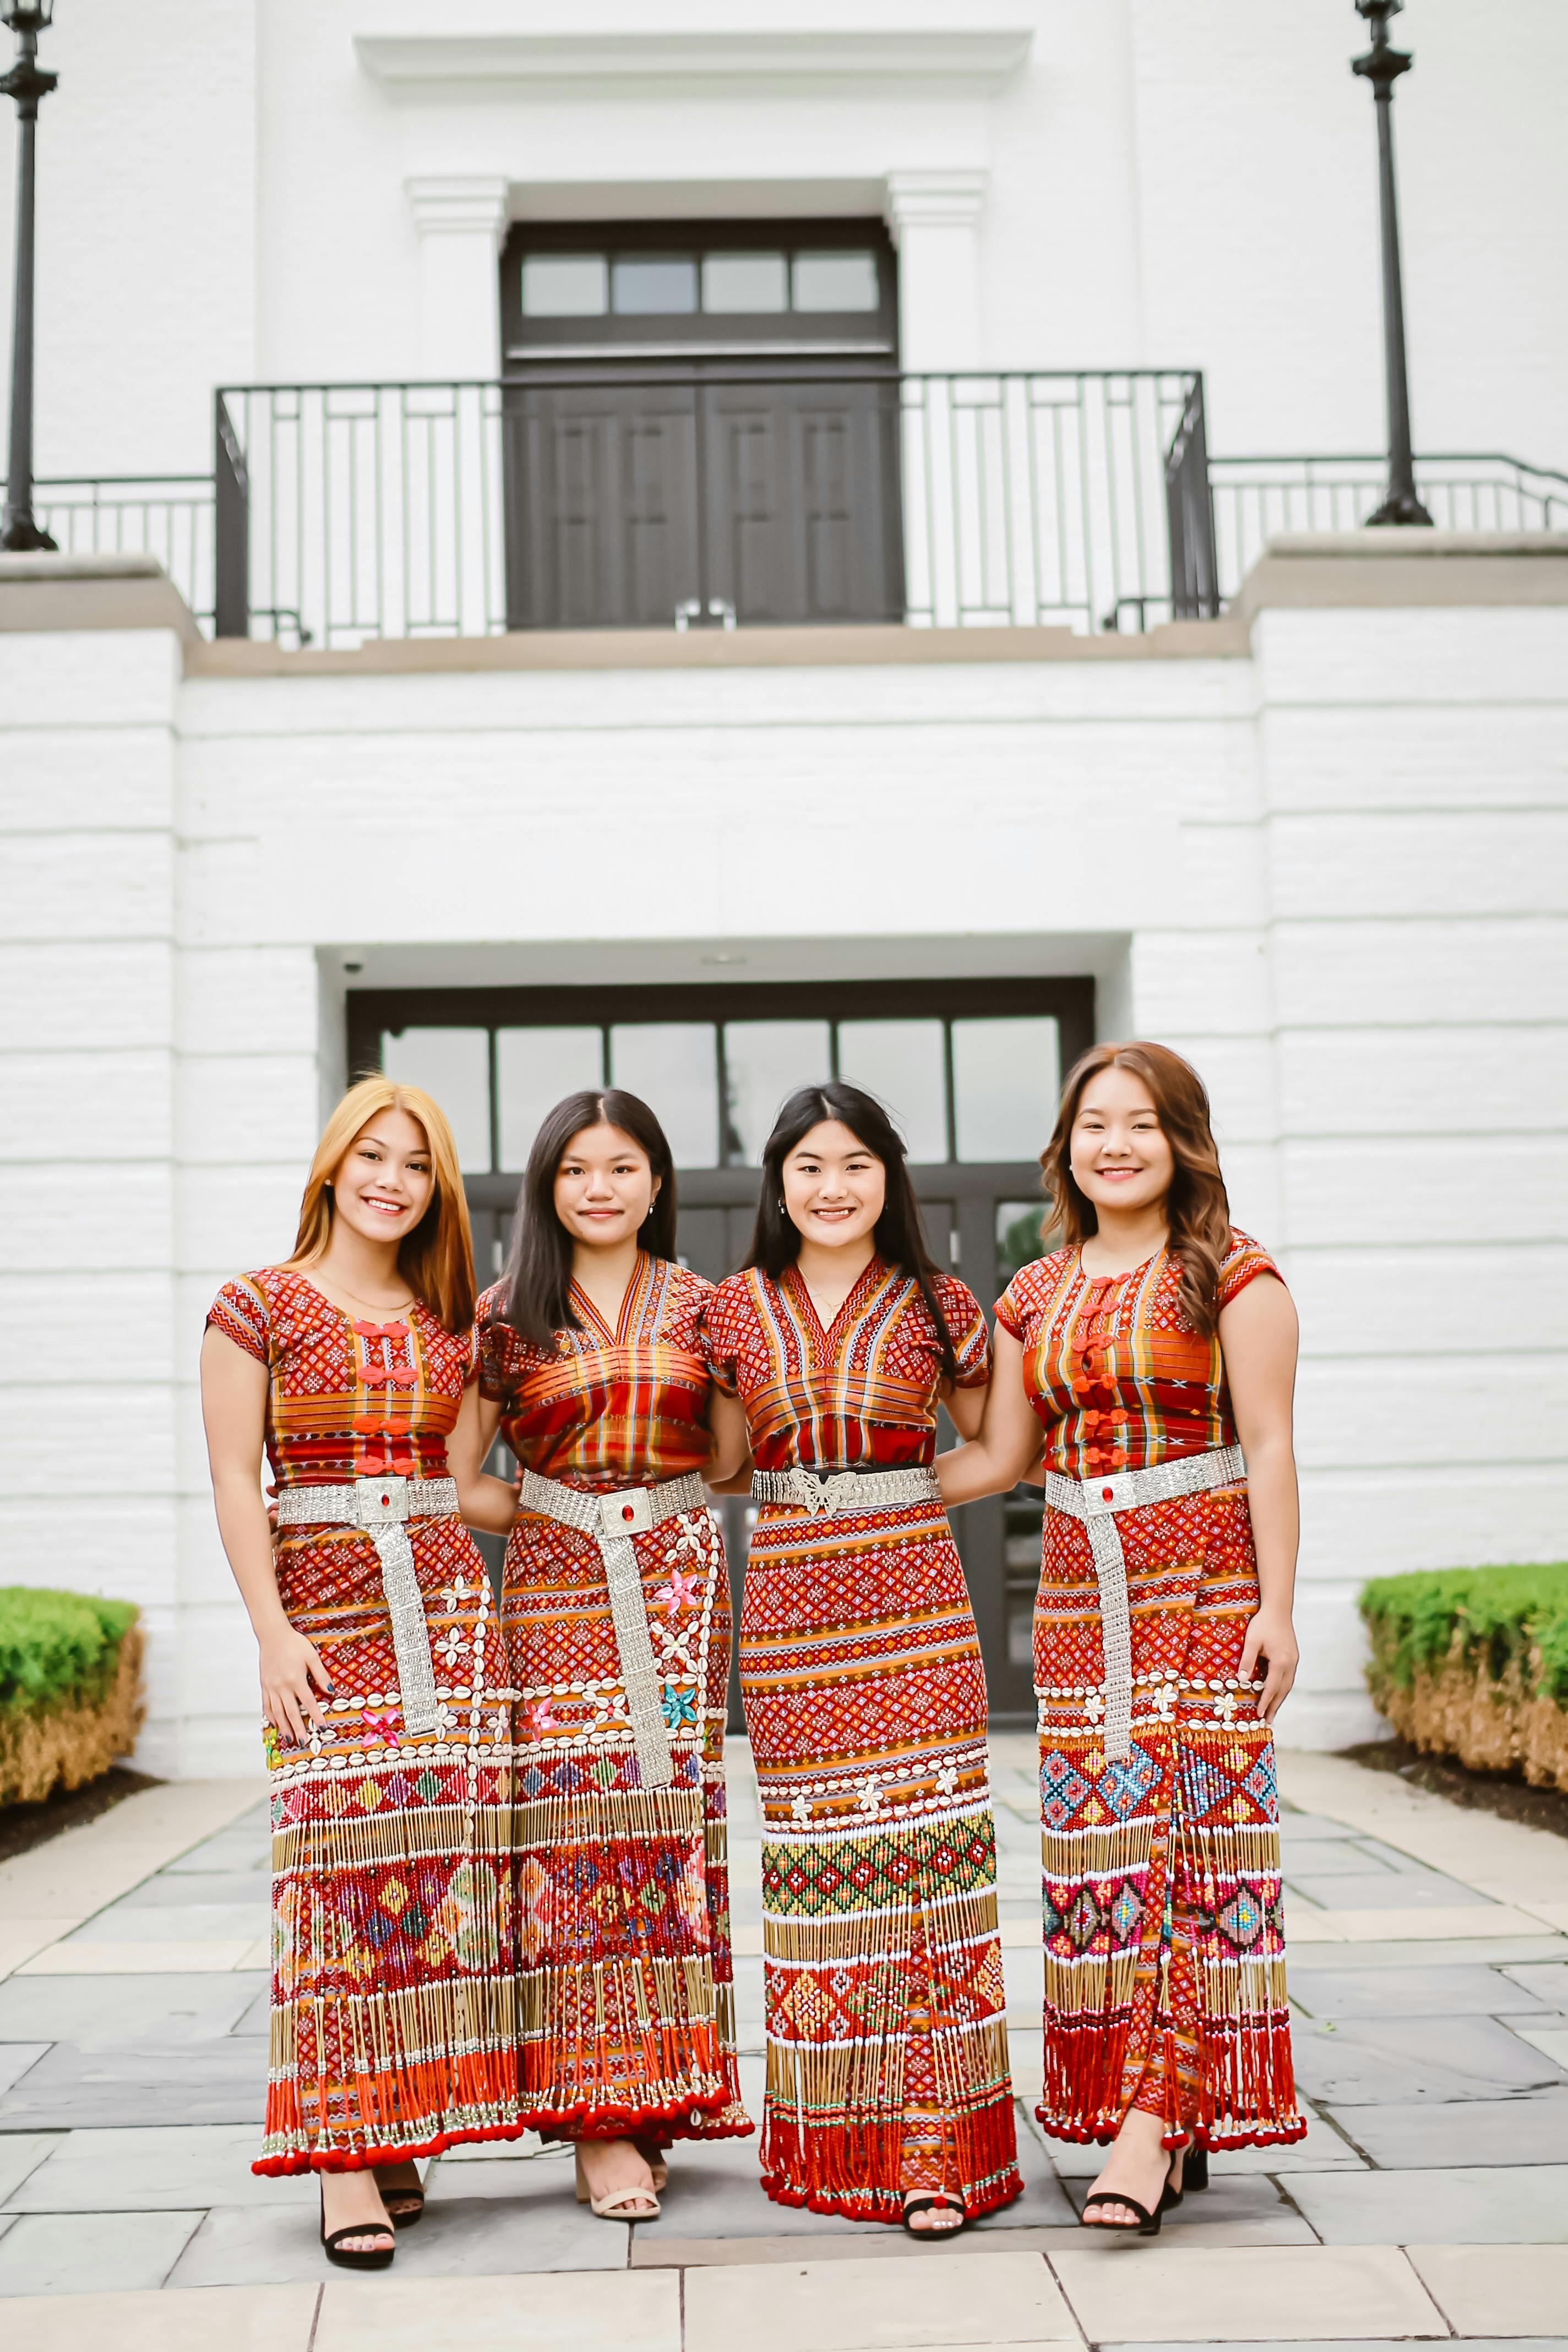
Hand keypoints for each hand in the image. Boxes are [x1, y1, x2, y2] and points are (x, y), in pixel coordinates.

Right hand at [258, 1623, 332, 1745]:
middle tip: (304, 1742)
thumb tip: (331, 1691)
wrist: (272, 1635)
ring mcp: (271, 1687)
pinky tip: (275, 1724)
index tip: (323, 1728)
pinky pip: (266, 1705)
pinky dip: (270, 1716)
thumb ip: (321, 1674)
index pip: (309, 1703)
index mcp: (296, 1679)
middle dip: (298, 1729)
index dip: (316, 1717)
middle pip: (291, 1712)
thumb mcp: (312, 1656)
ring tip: (290, 1739)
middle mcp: (282, 1686)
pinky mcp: (264, 1685)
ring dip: (284, 1727)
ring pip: (277, 1712)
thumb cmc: (294, 1644)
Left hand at [1239, 1603, 1297, 1722]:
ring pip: (1288, 1685)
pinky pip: (1288, 1677)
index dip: (1264, 1702)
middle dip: (1275, 1706)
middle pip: (1283, 1691)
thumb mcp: (1251, 1641)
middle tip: (1267, 1721)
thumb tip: (1241, 1681)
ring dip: (1279, 1698)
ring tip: (1272, 1711)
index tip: (1258, 1715)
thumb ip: (1246, 1661)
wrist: (1278, 1608)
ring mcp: (1294, 1660)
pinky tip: (1276, 1692)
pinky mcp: (1293, 1656)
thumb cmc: (1263, 1623)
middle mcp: (1291, 1663)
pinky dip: (1282, 1688)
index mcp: (1281, 1662)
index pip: (1272, 1688)